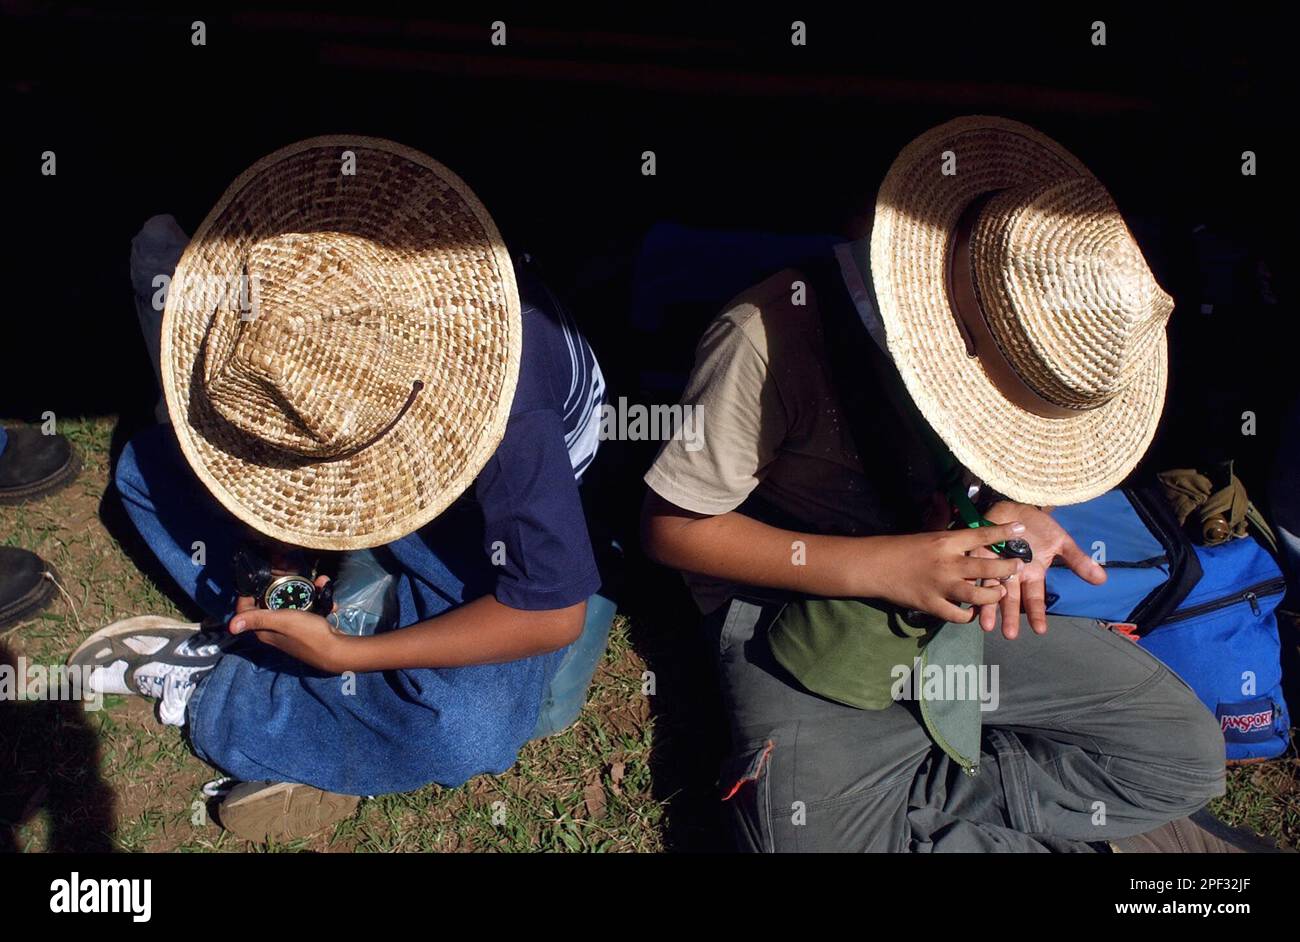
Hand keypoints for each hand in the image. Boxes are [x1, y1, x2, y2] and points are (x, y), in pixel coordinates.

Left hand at [230, 576, 352, 672]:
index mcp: (264, 630)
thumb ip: (257, 619)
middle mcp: (274, 630)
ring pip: (292, 604)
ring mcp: (291, 629)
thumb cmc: (308, 634)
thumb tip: (229, 626)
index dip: (248, 594)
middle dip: (282, 588)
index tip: (258, 579)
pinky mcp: (307, 628)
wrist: (336, 650)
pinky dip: (317, 602)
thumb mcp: (281, 621)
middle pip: (270, 604)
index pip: (246, 611)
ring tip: (318, 584)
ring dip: (305, 593)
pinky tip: (328, 602)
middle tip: (291, 576)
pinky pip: (308, 609)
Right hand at [871, 523, 1025, 624]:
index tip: (1021, 530)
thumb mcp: (925, 532)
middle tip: (1017, 567)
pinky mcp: (932, 605)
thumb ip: (941, 521)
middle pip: (987, 568)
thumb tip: (944, 498)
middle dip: (1007, 568)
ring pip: (978, 595)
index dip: (1003, 532)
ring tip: (1000, 592)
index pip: (980, 535)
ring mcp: (941, 586)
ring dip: (993, 595)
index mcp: (945, 541)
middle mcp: (947, 564)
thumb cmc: (900, 547)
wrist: (874, 566)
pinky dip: (968, 615)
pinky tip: (971, 612)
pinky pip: (958, 615)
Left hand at [974, 502, 1105, 637]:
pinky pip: (975, 568)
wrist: (1020, 504)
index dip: (1037, 613)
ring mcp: (995, 564)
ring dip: (988, 606)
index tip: (1040, 630)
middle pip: (1011, 599)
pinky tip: (968, 593)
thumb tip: (1102, 579)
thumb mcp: (1062, 542)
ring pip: (990, 588)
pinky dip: (973, 580)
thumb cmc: (1040, 526)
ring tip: (986, 625)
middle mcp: (1012, 575)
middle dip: (1009, 616)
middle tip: (1009, 634)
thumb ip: (1078, 561)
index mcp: (1032, 575)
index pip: (1035, 598)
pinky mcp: (979, 551)